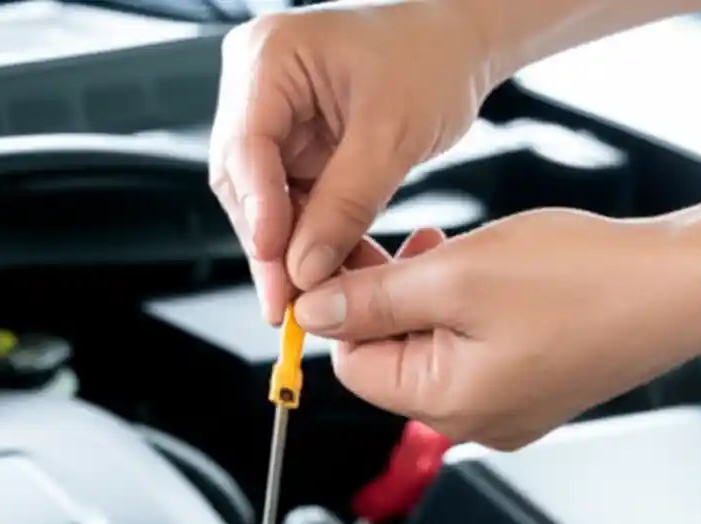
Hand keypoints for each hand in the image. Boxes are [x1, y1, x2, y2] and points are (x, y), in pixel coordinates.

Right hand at [208, 0, 501, 323]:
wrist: (457, 46)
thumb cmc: (430, 58)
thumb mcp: (392, 134)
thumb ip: (346, 204)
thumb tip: (306, 268)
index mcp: (269, 58)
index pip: (246, 146)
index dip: (259, 212)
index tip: (277, 264)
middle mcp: (257, 86)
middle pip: (243, 181)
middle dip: (270, 245)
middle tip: (289, 301)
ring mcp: (271, 118)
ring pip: (262, 201)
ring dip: (289, 250)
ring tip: (313, 297)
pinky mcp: (291, 146)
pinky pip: (289, 203)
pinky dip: (309, 239)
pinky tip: (327, 272)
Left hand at [294, 209, 700, 448]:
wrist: (680, 286)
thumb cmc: (584, 280)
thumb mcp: (456, 275)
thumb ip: (375, 298)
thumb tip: (313, 312)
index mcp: (447, 405)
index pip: (352, 364)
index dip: (345, 306)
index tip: (354, 255)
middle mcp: (475, 422)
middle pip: (391, 359)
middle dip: (390, 298)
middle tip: (413, 242)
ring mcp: (509, 409)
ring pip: (432, 349)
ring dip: (429, 296)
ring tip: (458, 252)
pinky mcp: (536, 388)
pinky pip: (474, 351)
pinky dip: (468, 309)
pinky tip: (491, 273)